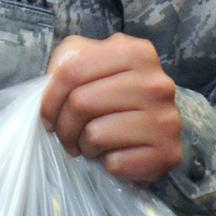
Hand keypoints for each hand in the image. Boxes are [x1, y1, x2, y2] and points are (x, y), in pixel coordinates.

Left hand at [39, 34, 183, 183]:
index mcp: (137, 52)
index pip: (72, 71)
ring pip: (95, 134)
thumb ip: (68, 59)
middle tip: (67, 134)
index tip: (48, 114)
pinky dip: (106, 163)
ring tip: (91, 142)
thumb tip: (52, 78)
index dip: (49, 98)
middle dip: (63, 125)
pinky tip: (114, 154)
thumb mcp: (89, 61)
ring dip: (84, 145)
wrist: (151, 130)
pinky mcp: (168, 153)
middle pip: (81, 103)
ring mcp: (167, 119)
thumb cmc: (111, 94)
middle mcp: (157, 83)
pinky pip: (115, 162)